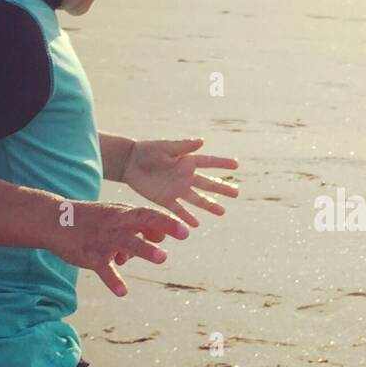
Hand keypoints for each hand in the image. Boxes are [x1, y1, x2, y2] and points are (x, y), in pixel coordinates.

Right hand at [49, 200, 188, 296]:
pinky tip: (123, 292)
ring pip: (126, 242)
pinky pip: (104, 269)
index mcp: (123, 214)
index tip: (185, 230)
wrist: (53, 220)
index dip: (167, 221)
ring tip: (162, 257)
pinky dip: (113, 280)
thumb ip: (138, 228)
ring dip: (145, 249)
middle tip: (184, 233)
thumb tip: (160, 236)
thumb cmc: (91, 220)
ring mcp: (103, 239)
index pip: (149, 214)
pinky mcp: (90, 255)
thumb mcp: (115, 218)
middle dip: (164, 225)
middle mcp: (116, 224)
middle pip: (143, 221)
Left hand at [122, 138, 238, 227]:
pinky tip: (196, 224)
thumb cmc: (147, 151)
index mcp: (187, 161)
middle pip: (207, 184)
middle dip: (222, 189)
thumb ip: (183, 146)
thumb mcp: (165, 147)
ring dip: (209, 206)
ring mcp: (177, 189)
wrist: (129, 163)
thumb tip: (202, 141)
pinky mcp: (165, 199)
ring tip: (222, 212)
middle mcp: (185, 176)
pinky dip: (187, 217)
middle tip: (236, 194)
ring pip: (197, 199)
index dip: (222, 164)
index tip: (236, 165)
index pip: (209, 163)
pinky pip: (179, 210)